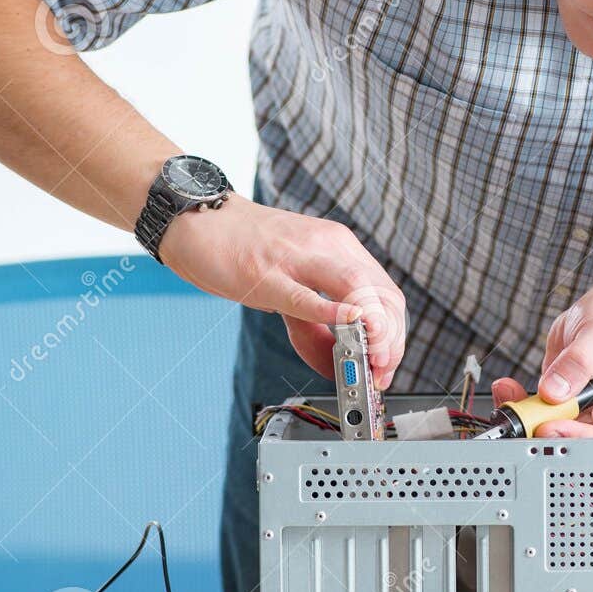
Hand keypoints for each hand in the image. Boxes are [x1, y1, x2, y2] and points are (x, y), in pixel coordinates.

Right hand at [160, 194, 404, 387]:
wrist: (197, 218)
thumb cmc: (243, 249)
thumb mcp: (291, 281)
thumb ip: (315, 322)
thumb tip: (333, 362)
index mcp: (339, 247)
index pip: (387, 294)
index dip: (395, 336)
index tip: (386, 365)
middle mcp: (328, 247)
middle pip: (383, 297)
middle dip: (390, 342)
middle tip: (379, 373)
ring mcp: (299, 258)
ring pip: (358, 290)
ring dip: (373, 332)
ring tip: (369, 362)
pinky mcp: (267, 273)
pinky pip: (306, 296)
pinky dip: (333, 313)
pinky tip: (347, 325)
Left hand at [490, 279, 592, 437]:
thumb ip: (579, 364)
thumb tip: (554, 390)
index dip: (580, 439)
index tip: (553, 427)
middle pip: (577, 441)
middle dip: (545, 431)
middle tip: (526, 418)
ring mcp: (580, 411)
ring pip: (550, 429)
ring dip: (526, 418)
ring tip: (513, 399)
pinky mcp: (558, 402)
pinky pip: (535, 412)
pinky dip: (518, 404)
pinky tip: (510, 390)